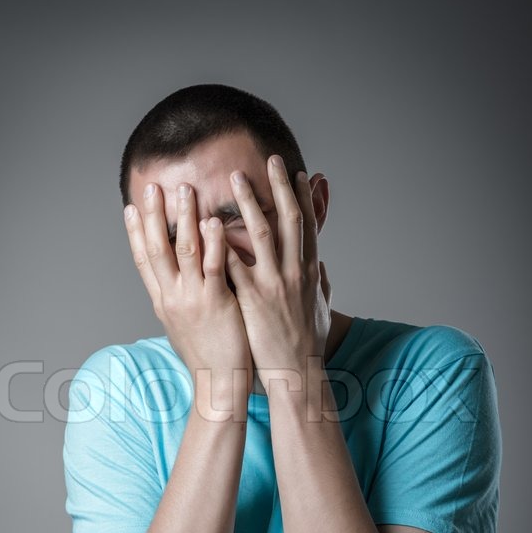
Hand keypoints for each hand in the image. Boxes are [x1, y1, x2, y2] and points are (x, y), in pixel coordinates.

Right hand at [123, 182, 254, 404]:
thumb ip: (180, 299)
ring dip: (182, 217)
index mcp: (163, 302)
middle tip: (152, 186)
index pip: (143, 260)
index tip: (130, 207)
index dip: (134, 233)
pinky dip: (211, 243)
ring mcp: (191, 300)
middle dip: (152, 216)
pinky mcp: (215, 304)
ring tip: (183, 189)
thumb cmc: (207, 357)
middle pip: (156, 249)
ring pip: (182, 251)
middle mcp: (171, 298)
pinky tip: (213, 221)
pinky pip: (212, 268)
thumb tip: (177, 284)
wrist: (218, 385)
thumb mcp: (184, 325)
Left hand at [224, 156, 331, 391]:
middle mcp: (295, 272)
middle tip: (270, 160)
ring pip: (262, 233)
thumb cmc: (308, 343)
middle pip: (288, 220)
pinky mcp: (253, 299)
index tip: (298, 173)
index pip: (309, 226)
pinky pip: (234, 264)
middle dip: (279, 187)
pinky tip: (208, 223)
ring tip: (235, 178)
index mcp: (311, 272)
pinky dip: (221, 242)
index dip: (304, 197)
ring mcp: (274, 284)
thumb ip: (322, 283)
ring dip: (249, 202)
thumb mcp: (322, 308)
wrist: (298, 373)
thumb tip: (322, 266)